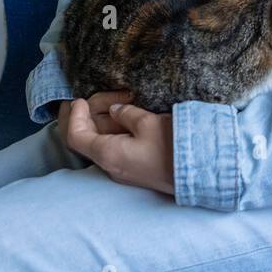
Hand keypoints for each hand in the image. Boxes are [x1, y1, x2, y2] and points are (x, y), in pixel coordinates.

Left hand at [60, 92, 174, 196]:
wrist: (198, 173)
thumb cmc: (172, 148)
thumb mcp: (148, 122)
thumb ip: (125, 113)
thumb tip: (115, 110)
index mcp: (108, 153)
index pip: (76, 136)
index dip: (74, 116)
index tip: (80, 100)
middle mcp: (110, 166)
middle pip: (86, 140)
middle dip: (89, 116)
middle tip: (100, 99)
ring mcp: (122, 170)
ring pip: (101, 144)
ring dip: (104, 123)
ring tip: (118, 104)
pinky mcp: (134, 170)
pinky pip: (115, 149)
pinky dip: (114, 132)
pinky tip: (127, 119)